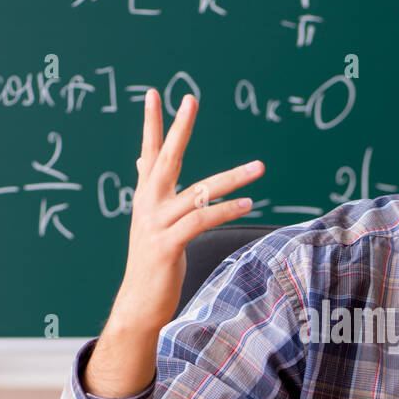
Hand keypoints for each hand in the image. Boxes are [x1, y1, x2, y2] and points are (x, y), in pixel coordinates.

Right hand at [117, 89, 264, 335]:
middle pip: (165, 159)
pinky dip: (225, 210)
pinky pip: (200, 221)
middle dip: (179, 128)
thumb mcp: (151, 221)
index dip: (151, 123)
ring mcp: (155, 225)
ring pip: (196, 193)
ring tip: (259, 168)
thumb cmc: (152, 263)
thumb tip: (142, 160)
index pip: (148, 153)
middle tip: (190, 99)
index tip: (153, 94)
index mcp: (146, 198)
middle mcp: (147, 206)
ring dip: (231, 179)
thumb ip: (150, 189)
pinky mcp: (167, 246)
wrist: (139, 304)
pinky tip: (247, 203)